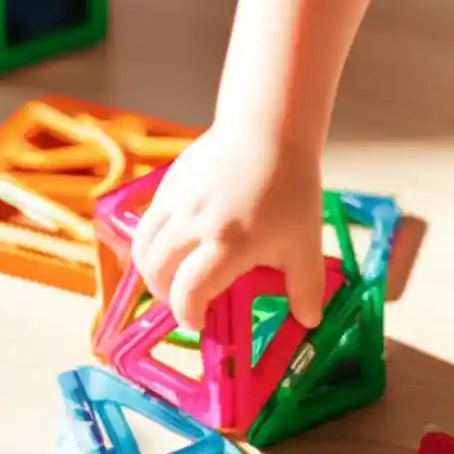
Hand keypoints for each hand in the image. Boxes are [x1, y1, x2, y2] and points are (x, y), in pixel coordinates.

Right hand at [130, 123, 327, 331]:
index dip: (189, 316)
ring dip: (152, 271)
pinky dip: (152, 242)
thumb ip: (306, 287)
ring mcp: (176, 203)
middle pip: (158, 274)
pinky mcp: (167, 184)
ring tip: (173, 276)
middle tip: (187, 301)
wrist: (270, 131)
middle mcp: (193, 226)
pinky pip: (147, 223)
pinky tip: (175, 244)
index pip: (189, 294)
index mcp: (227, 245)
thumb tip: (309, 321)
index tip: (200, 323)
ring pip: (143, 249)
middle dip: (168, 296)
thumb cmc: (291, 188)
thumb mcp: (306, 243)